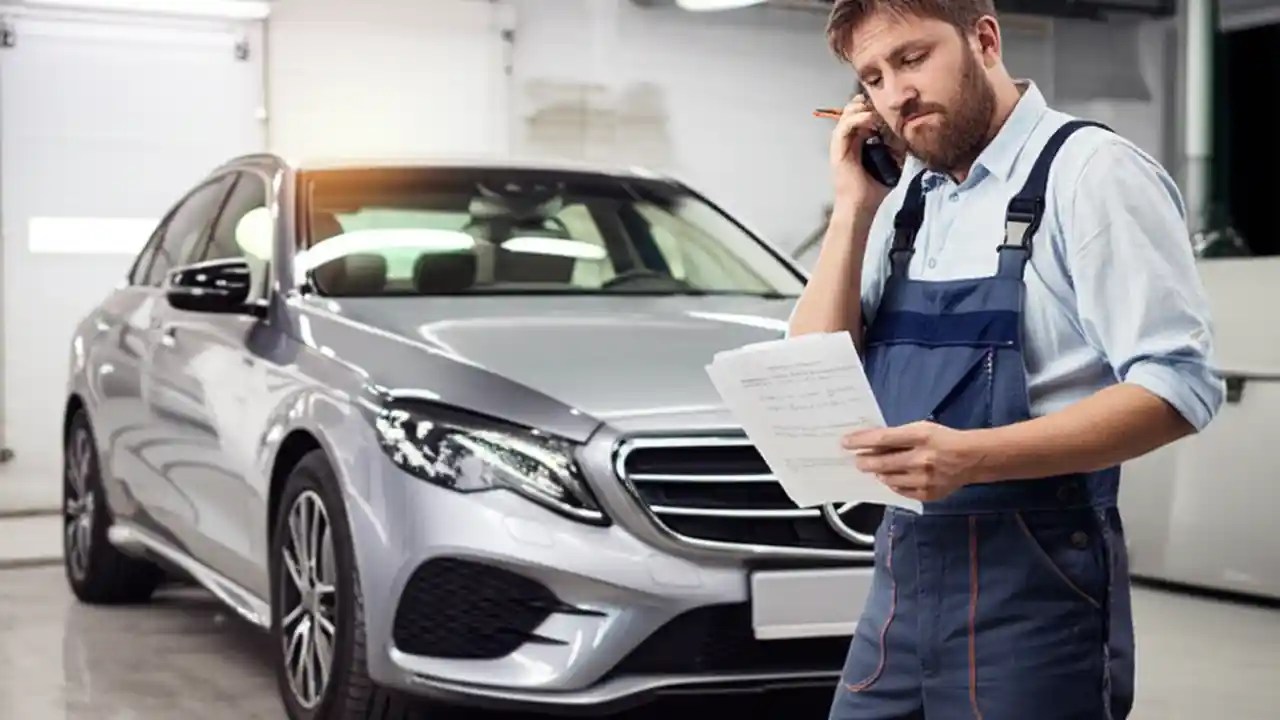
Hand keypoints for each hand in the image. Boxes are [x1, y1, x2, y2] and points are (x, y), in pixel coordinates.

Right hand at [829, 93, 893, 211]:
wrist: (862, 207)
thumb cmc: (875, 190)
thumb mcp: (893, 164)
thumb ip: (899, 150)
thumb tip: (915, 140)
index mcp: (858, 142)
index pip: (861, 115)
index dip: (872, 107)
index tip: (889, 108)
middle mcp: (847, 140)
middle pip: (852, 110)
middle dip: (866, 104)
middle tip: (881, 106)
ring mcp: (841, 145)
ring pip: (847, 115)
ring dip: (862, 109)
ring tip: (876, 112)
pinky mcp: (838, 150)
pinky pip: (845, 127)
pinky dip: (857, 120)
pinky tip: (871, 120)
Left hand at [842, 421, 989, 501]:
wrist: (971, 459)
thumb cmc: (942, 440)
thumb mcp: (921, 429)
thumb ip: (898, 436)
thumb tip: (870, 443)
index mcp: (920, 436)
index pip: (883, 438)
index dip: (861, 441)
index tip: (846, 443)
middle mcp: (922, 459)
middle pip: (882, 462)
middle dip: (864, 461)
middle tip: (857, 460)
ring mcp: (925, 479)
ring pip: (888, 478)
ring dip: (878, 473)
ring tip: (876, 468)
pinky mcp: (927, 494)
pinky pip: (900, 490)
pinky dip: (893, 483)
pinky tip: (892, 477)